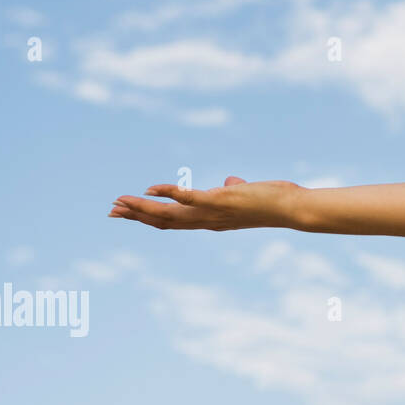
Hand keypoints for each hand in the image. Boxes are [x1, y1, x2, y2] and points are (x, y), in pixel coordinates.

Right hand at [109, 176, 302, 230]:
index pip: (173, 223)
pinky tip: (151, 188)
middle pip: (163, 222)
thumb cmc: (272, 201)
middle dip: (136, 216)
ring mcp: (212, 212)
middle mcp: (207, 221)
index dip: (148, 219)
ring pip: (169, 214)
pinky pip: (189, 198)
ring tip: (120, 201)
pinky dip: (169, 193)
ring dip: (143, 208)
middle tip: (112, 210)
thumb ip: (233, 189)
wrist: (292, 208)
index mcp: (210, 220)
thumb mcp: (246, 195)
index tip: (127, 213)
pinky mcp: (221, 200)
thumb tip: (230, 181)